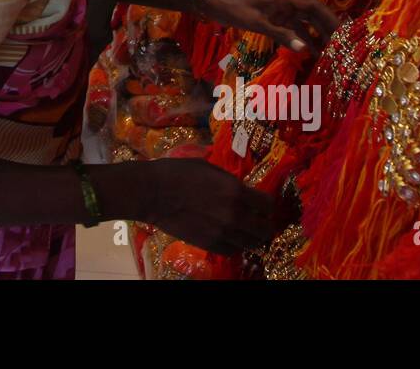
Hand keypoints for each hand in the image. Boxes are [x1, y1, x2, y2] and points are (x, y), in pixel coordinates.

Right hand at [139, 158, 275, 253]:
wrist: (151, 192)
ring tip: (243, 231)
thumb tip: (242, 189)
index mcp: (235, 191)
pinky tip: (228, 237)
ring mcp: (222, 232)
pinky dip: (235, 246)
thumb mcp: (208, 168)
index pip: (268, 205)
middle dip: (264, 224)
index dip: (266, 205)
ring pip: (252, 244)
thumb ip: (229, 181)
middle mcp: (235, 214)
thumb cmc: (177, 173)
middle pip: (265, 229)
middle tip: (257, 221)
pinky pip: (233, 251)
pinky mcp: (209, 244)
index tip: (261, 204)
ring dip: (250, 237)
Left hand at [203, 0, 339, 52]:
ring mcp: (278, 12)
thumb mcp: (256, 23)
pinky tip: (307, 51)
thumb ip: (280, 35)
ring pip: (303, 23)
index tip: (342, 32)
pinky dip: (301, 39)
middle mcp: (285, 4)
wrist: (212, 4)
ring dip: (315, 36)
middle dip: (326, 29)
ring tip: (328, 53)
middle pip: (312, 15)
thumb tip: (305, 49)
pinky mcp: (271, 19)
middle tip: (339, 47)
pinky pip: (292, 29)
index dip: (329, 17)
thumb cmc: (233, 9)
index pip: (314, 5)